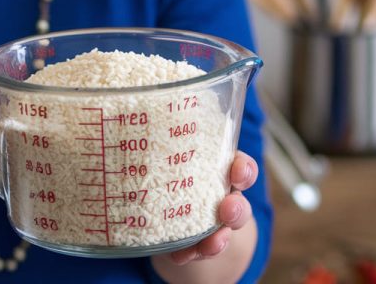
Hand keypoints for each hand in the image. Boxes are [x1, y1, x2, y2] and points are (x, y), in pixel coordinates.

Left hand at [158, 150, 257, 265]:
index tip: (237, 173)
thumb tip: (131, 119)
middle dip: (237, 209)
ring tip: (211, 245)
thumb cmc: (166, 163)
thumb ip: (160, 139)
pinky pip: (197, 252)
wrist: (162, 204)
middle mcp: (221, 197)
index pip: (242, 167)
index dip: (244, 170)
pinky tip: (180, 255)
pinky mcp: (195, 243)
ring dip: (219, 240)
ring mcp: (210, 224)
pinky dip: (189, 253)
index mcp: (219, 168)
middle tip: (227, 211)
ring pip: (224, 233)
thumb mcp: (167, 147)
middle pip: (239, 205)